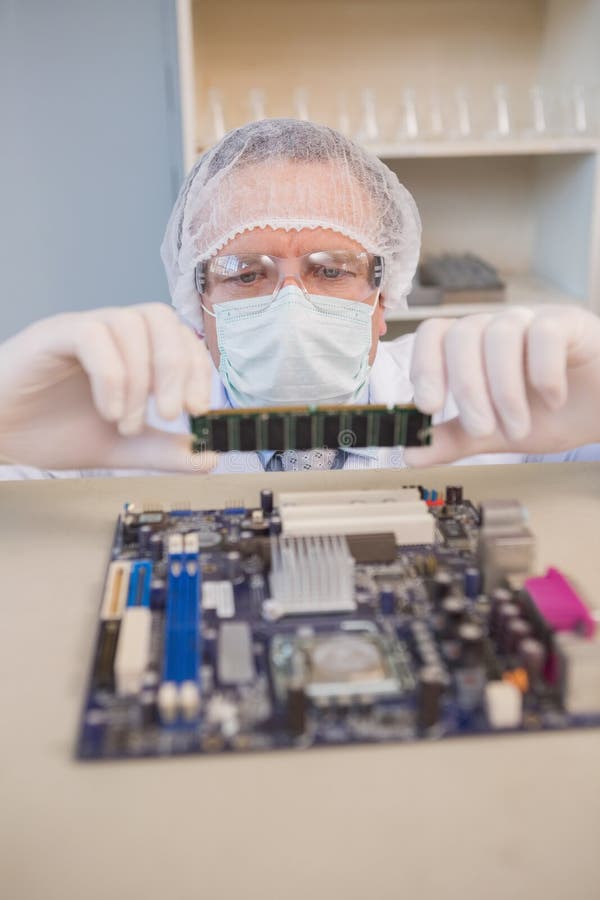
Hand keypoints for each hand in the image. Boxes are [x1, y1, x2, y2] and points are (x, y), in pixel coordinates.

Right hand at [0, 304, 216, 471]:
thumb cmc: (51, 432)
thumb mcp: (120, 448)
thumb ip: (162, 451)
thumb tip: (210, 457)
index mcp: (132, 352)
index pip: (182, 338)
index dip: (199, 369)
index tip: (200, 411)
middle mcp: (111, 334)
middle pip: (162, 318)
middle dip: (178, 368)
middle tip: (172, 415)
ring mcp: (82, 329)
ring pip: (132, 322)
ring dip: (141, 377)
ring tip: (128, 423)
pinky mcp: (53, 335)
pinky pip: (93, 336)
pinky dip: (111, 375)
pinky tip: (106, 411)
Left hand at [404, 305, 599, 466]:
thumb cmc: (551, 414)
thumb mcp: (495, 433)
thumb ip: (453, 439)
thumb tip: (408, 452)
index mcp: (473, 347)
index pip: (434, 335)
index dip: (424, 366)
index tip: (427, 407)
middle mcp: (497, 327)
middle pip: (462, 335)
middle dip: (466, 388)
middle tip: (483, 430)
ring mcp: (533, 320)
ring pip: (500, 335)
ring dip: (504, 389)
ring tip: (518, 428)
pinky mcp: (570, 322)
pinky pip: (544, 333)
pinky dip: (543, 373)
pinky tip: (553, 399)